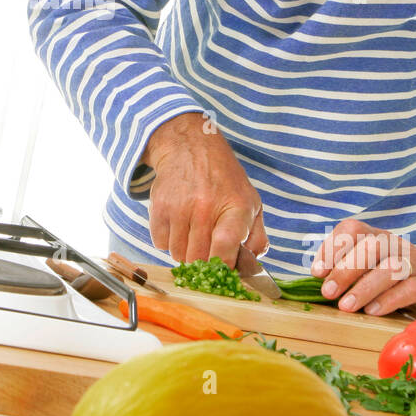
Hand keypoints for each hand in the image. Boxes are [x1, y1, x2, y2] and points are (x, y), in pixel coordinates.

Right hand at [142, 113, 265, 266]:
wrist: (190, 148)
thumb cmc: (224, 180)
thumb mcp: (251, 201)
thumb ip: (256, 236)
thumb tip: (251, 264)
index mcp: (235, 207)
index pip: (225, 245)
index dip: (224, 264)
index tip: (224, 267)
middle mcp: (205, 207)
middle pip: (199, 258)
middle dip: (203, 261)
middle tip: (207, 249)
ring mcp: (180, 207)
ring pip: (178, 254)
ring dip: (184, 251)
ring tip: (192, 234)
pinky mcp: (159, 207)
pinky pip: (160, 243)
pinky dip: (168, 241)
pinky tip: (178, 226)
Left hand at [310, 219, 415, 320]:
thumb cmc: (402, 279)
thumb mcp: (375, 269)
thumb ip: (351, 271)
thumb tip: (318, 284)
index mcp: (379, 237)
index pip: (353, 229)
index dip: (332, 247)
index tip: (317, 272)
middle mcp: (397, 246)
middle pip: (371, 246)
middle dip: (345, 269)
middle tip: (327, 292)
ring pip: (391, 267)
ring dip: (364, 287)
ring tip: (346, 306)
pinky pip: (412, 288)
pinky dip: (389, 300)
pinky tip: (373, 312)